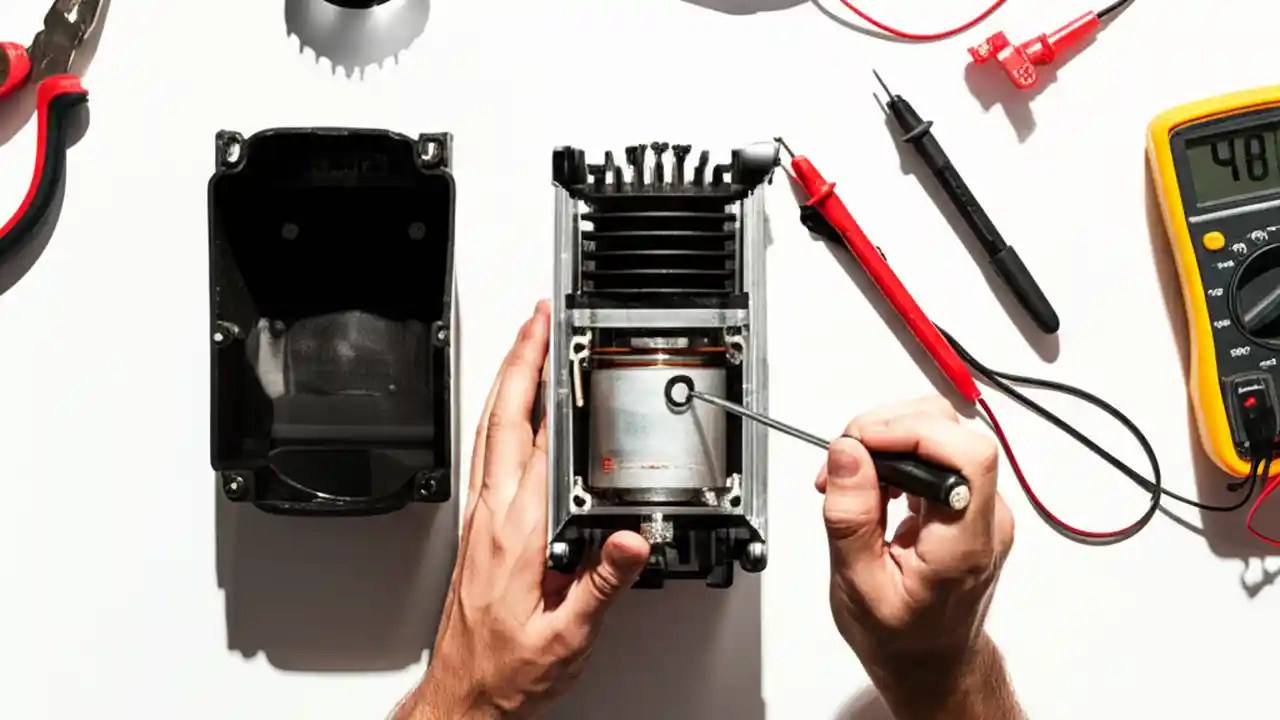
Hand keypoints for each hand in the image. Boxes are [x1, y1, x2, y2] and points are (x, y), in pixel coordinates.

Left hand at [395, 302, 650, 719]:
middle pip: (503, 418)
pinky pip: (488, 457)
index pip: (535, 443)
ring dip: (507, 382)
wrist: (465, 695)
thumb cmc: (508, 669)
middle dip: (520, 360)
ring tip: (527, 345)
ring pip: (490, 432)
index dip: (546, 388)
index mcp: (517, 533)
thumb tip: (632, 539)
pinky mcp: (478, 529)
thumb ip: (605, 584)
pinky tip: (514, 412)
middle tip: (538, 319)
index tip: (559, 346)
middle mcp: (492, 517)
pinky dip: (501, 419)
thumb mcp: (569, 635)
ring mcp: (481, 519)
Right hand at [818, 396, 1019, 719]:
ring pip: (941, 432)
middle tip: (842, 459)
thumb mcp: (858, 586)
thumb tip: (847, 453)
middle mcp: (985, 518)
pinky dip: (895, 451)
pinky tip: (870, 480)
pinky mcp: (967, 500)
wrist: (932, 661)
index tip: (861, 441)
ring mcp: (981, 506)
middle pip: (951, 431)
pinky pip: (935, 450)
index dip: (912, 432)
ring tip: (850, 474)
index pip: (967, 456)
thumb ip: (852, 518)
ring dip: (887, 438)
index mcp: (964, 545)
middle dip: (886, 430)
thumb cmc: (901, 638)